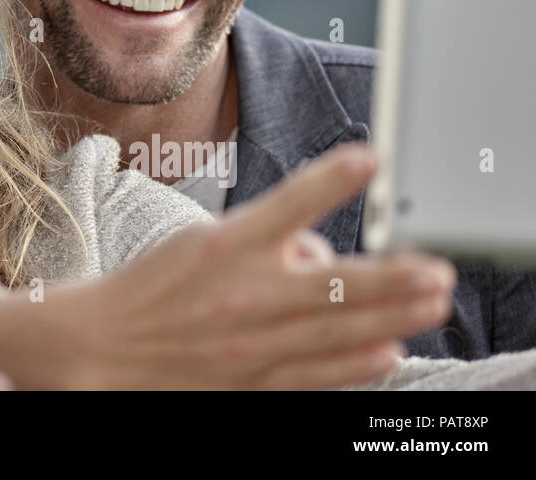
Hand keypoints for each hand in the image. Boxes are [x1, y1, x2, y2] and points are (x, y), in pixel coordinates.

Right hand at [0, 144, 453, 388]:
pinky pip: (315, 372)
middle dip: (393, 274)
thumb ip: (261, 242)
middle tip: (438, 266)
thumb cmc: (148, 289)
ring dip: (392, 314)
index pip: (287, 202)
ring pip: (337, 328)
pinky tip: (388, 352)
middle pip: (333, 279)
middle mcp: (243, 291)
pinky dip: (356, 363)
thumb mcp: (197, 244)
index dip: (331, 178)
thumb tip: (318, 251)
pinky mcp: (252, 379)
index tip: (370, 156)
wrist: (97, 347)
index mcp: (223, 244)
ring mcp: (251, 340)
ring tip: (433, 301)